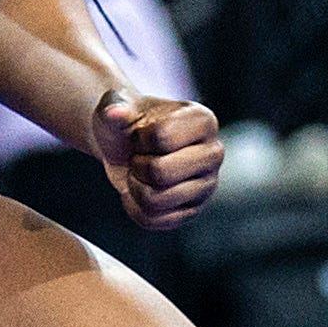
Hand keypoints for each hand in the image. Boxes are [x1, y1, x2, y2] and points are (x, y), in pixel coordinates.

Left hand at [91, 90, 223, 230]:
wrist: (124, 145)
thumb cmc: (126, 122)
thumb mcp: (116, 107)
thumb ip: (113, 106)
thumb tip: (115, 113)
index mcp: (204, 121)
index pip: (162, 137)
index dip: (139, 138)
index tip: (142, 134)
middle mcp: (214, 153)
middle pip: (160, 173)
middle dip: (137, 165)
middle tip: (139, 156)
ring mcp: (207, 186)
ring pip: (155, 201)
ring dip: (134, 185)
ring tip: (139, 172)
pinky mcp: (192, 211)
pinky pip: (152, 220)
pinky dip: (134, 206)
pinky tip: (137, 190)